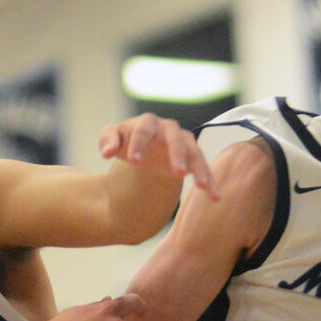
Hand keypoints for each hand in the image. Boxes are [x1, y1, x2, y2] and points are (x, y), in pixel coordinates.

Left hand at [99, 113, 218, 199]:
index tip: (134, 162)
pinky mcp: (192, 155)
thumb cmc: (127, 141)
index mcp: (147, 123)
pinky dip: (209, 180)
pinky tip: (214, 197)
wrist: (144, 147)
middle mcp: (168, 129)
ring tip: (203, 187)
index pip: (144, 129)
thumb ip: (107, 140)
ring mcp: (183, 141)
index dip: (139, 144)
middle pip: (175, 138)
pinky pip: (203, 167)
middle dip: (177, 155)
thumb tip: (106, 152)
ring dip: (200, 168)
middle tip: (178, 174)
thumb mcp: (113, 138)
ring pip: (194, 152)